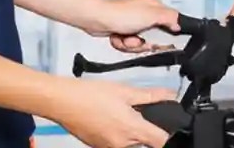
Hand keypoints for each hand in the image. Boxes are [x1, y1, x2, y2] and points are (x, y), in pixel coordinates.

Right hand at [49, 78, 174, 147]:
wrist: (63, 102)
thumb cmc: (91, 94)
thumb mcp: (124, 91)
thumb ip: (150, 95)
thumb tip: (169, 95)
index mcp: (132, 130)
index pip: (162, 142)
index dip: (169, 134)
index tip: (170, 126)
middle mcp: (122, 145)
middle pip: (146, 145)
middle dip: (148, 132)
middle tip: (141, 114)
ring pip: (131, 145)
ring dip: (132, 134)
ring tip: (122, 114)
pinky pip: (116, 145)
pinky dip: (118, 135)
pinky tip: (110, 119)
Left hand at [86, 0, 180, 53]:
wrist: (97, 19)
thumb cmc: (119, 13)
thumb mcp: (152, 15)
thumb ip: (170, 17)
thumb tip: (179, 23)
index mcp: (153, 6)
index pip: (168, 23)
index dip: (164, 36)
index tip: (158, 41)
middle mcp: (143, 13)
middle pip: (153, 38)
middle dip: (143, 42)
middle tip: (137, 38)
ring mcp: (132, 23)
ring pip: (139, 43)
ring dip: (131, 44)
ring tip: (125, 37)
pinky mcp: (122, 31)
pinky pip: (127, 44)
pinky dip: (122, 44)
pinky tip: (118, 37)